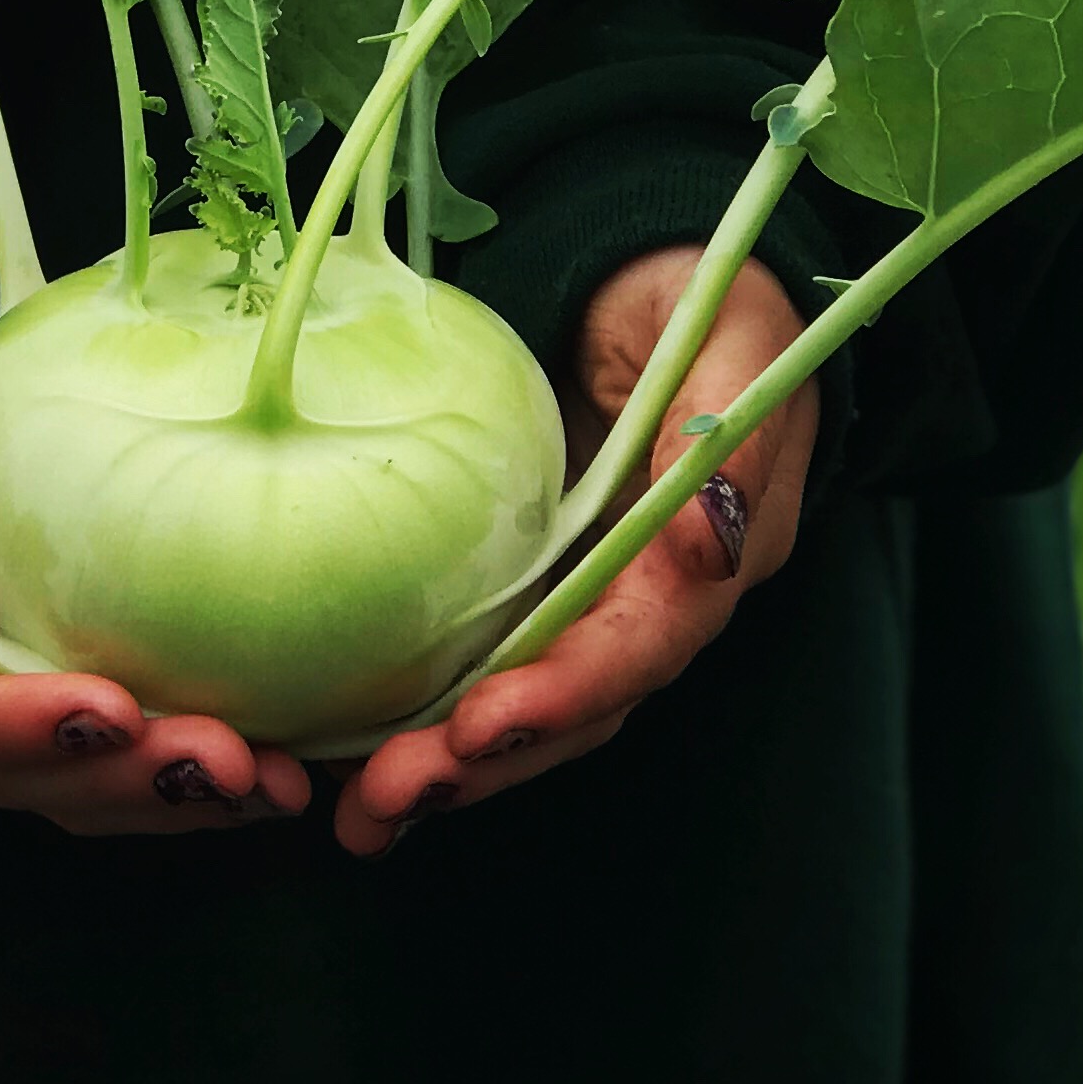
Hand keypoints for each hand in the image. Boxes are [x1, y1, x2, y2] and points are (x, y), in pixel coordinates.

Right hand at [0, 316, 309, 835]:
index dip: (3, 725)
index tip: (105, 708)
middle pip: (7, 774)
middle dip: (117, 781)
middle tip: (230, 762)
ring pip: (69, 783)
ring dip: (170, 792)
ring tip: (278, 780)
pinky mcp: (29, 681)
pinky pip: (109, 749)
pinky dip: (186, 763)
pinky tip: (285, 760)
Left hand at [332, 246, 817, 856]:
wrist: (655, 269)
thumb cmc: (698, 286)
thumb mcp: (729, 331)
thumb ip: (728, 429)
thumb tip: (704, 542)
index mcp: (722, 542)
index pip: (648, 640)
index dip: (569, 688)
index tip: (482, 725)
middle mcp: (665, 593)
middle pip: (586, 704)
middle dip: (491, 761)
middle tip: (388, 799)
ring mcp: (600, 595)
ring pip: (536, 709)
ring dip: (454, 768)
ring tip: (362, 815)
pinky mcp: (538, 584)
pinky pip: (491, 667)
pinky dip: (432, 720)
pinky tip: (353, 759)